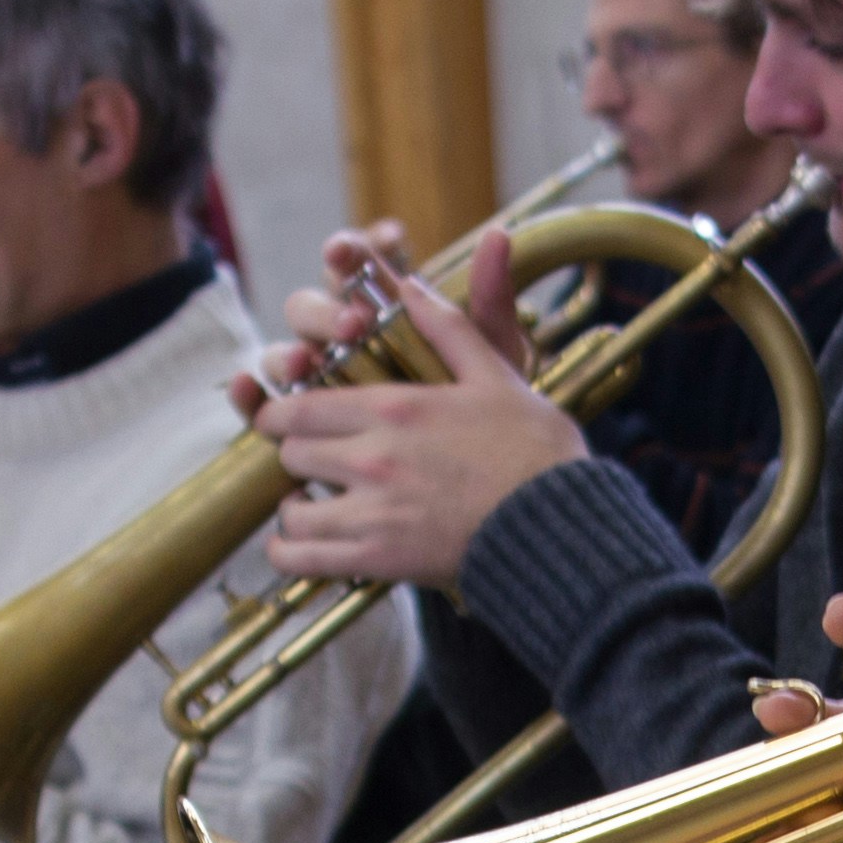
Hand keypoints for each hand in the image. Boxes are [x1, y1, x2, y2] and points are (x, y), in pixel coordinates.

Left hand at [251, 244, 584, 589]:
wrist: (560, 526)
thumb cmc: (537, 452)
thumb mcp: (496, 375)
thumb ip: (448, 326)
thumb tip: (412, 283)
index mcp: (392, 407)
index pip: (299, 405)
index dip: (282, 413)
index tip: (286, 421)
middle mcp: (371, 455)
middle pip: (289, 453)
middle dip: (294, 457)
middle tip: (307, 465)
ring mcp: (372, 510)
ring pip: (291, 508)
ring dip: (294, 508)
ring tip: (308, 509)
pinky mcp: (380, 558)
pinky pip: (304, 558)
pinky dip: (289, 554)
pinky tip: (295, 548)